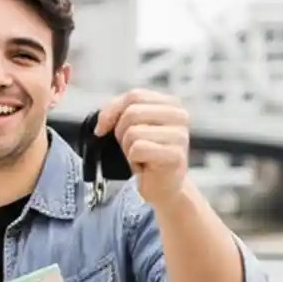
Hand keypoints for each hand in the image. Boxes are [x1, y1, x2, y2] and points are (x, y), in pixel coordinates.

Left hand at [94, 89, 190, 209]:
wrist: (163, 186)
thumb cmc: (147, 155)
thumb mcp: (133, 127)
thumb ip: (120, 113)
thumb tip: (102, 121)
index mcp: (171, 104)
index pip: (135, 95)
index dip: (112, 110)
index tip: (103, 128)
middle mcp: (180, 116)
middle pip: (132, 112)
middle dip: (120, 132)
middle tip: (130, 147)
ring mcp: (180, 136)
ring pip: (133, 132)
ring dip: (127, 149)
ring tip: (140, 157)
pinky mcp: (176, 155)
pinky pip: (138, 149)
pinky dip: (134, 160)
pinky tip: (145, 166)